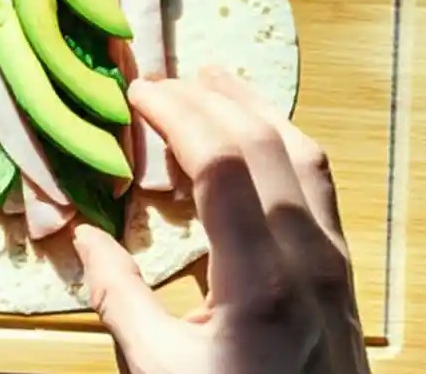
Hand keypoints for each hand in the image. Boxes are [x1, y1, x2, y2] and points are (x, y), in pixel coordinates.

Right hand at [72, 66, 369, 373]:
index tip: (137, 94)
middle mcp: (308, 258)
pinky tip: (256, 139)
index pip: (224, 161)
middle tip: (162, 80)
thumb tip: (84, 238)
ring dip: (255, 108)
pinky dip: (281, 142)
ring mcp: (334, 262)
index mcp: (261, 282)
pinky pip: (319, 184)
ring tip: (213, 81)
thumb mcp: (160, 371)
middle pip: (266, 142)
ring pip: (304, 154)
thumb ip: (119, 297)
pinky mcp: (341, 272)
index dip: (177, 114)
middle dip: (211, 97)